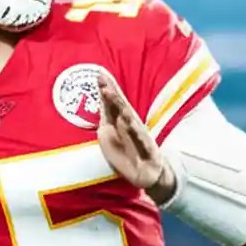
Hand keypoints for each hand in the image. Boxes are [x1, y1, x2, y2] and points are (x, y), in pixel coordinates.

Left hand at [96, 73, 177, 203]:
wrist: (144, 172)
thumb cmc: (125, 151)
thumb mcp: (108, 132)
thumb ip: (106, 113)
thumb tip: (100, 94)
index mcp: (120, 119)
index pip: (113, 101)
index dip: (107, 87)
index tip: (99, 72)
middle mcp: (130, 123)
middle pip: (120, 105)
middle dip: (112, 91)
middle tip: (103, 79)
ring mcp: (139, 134)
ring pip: (128, 117)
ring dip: (119, 105)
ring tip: (109, 93)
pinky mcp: (147, 148)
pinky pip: (140, 138)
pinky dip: (134, 130)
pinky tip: (127, 120)